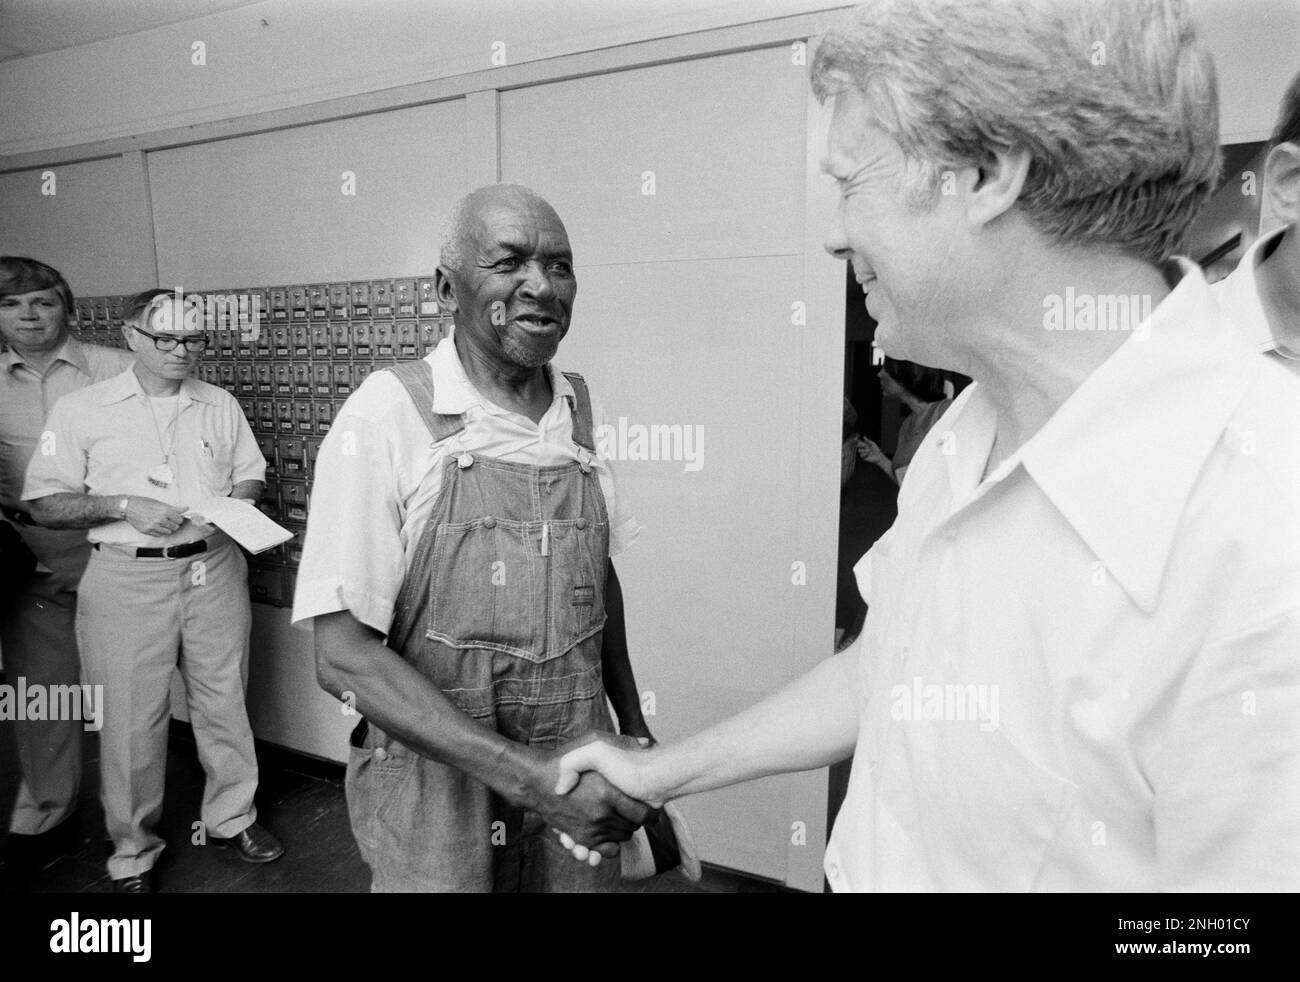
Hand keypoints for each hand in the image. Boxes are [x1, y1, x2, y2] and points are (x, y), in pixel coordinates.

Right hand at [124, 497, 187, 535]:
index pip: (180, 519)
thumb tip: (186, 508)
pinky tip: (156, 526)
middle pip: (175, 527)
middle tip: (169, 520)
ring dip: (167, 528)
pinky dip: (159, 531)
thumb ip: (174, 508)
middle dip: (174, 523)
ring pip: (168, 532)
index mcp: (165, 511)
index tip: (176, 517)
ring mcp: (153, 526)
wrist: (128, 507)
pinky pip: (159, 535)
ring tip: (162, 523)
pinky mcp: (147, 531)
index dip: (178, 518)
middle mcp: (160, 519)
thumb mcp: (160, 503)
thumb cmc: (144, 503)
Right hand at [530, 734, 650, 860]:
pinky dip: (613, 843)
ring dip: (625, 828)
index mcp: (608, 792)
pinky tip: (610, 829)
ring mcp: (591, 828)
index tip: (651, 806)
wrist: (536, 782)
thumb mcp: (592, 742)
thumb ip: (621, 742)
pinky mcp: (581, 838)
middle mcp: (601, 814)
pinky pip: (608, 850)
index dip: (652, 812)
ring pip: (622, 837)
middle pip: (634, 826)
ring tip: (620, 815)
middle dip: (637, 818)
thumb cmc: (565, 758)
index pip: (644, 814)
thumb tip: (646, 743)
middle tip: (633, 807)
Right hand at [856, 437, 892, 472]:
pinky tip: (869, 454)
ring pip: (859, 450)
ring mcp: (862, 453)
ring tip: (870, 451)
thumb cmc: (876, 450)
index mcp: (865, 445)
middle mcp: (863, 448)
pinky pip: (861, 455)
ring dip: (865, 450)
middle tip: (864, 445)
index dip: (857, 441)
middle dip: (860, 445)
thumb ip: (868, 440)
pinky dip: (866, 454)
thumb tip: (864, 436)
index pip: (859, 442)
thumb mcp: (873, 444)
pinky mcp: (863, 457)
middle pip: (858, 445)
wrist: (878, 456)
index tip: (857, 440)